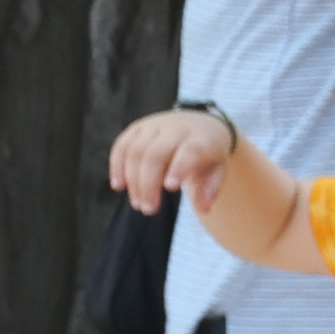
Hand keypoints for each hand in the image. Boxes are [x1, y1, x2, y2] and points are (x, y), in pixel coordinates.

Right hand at [109, 106, 230, 216]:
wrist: (201, 124)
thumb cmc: (209, 154)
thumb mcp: (217, 169)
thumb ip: (210, 189)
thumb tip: (203, 209)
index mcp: (201, 137)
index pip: (190, 150)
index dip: (178, 167)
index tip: (169, 188)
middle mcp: (177, 127)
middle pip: (156, 153)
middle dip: (148, 183)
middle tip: (148, 209)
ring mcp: (155, 125)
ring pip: (136, 150)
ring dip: (133, 180)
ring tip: (138, 203)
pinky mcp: (138, 127)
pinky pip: (122, 144)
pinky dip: (117, 165)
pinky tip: (119, 186)